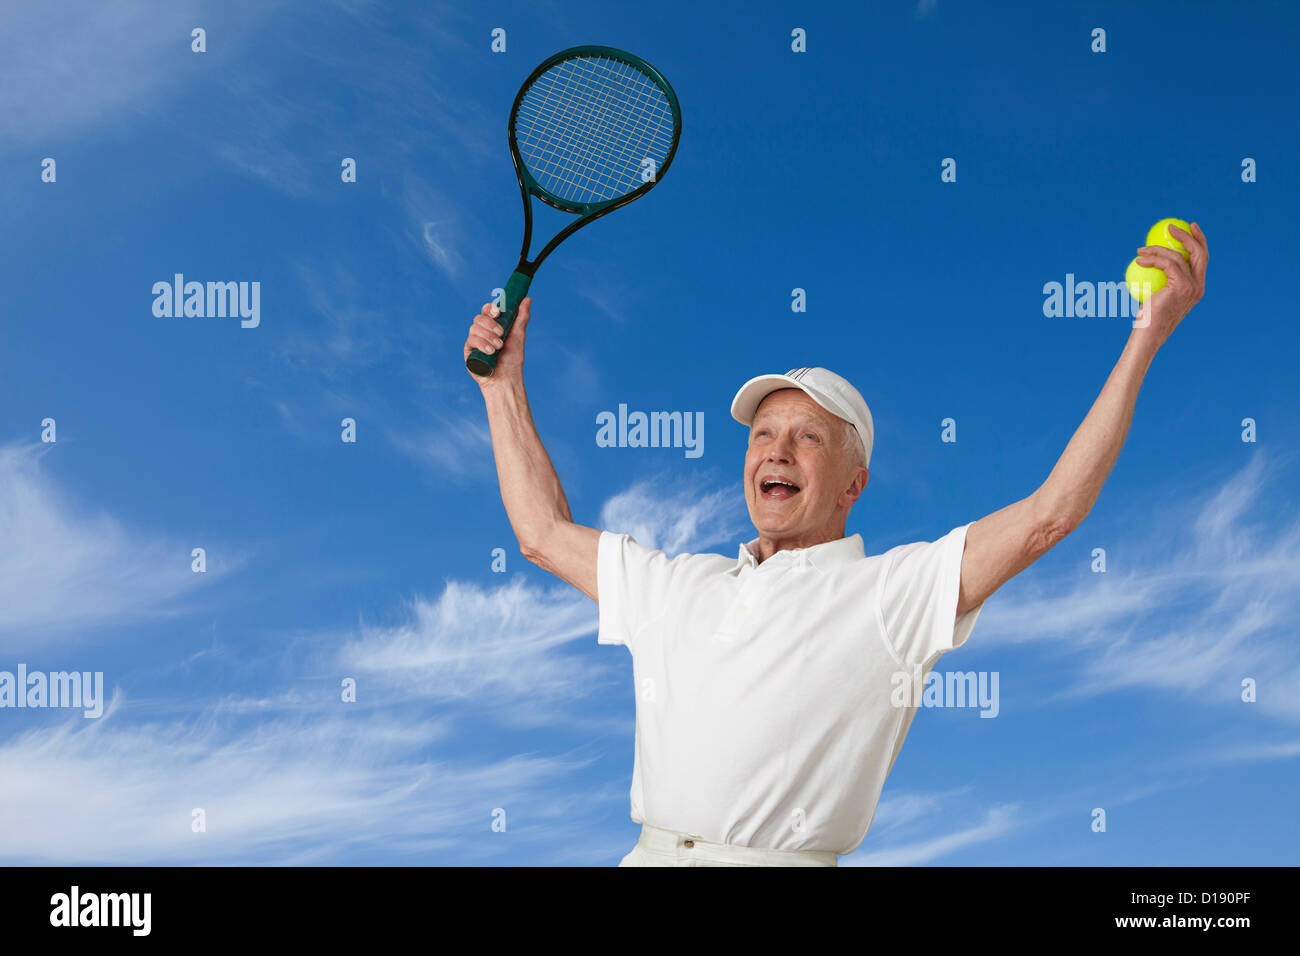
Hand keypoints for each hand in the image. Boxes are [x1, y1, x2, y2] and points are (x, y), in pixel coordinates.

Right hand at [464, 297, 530, 387]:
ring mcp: (473, 342)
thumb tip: (528, 299)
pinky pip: (471, 341)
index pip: (486, 311)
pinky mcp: (468, 352)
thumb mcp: (518, 336)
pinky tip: (490, 351)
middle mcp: (481, 332)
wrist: (506, 379)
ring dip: (488, 336)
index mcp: (492, 326)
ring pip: (474, 328)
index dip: (490, 308)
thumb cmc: (512, 359)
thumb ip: (521, 317)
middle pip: (479, 318)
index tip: (498, 312)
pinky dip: (481, 344)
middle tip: (502, 334)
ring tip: (498, 347)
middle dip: (490, 324)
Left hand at [1133, 222, 1208, 348]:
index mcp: (1197, 288)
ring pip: (1177, 257)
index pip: (1202, 260)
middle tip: (1170, 227)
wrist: (1148, 334)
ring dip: (1157, 249)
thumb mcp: (1155, 297)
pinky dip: (1152, 259)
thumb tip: (1149, 262)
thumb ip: (1161, 281)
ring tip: (1140, 250)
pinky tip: (1139, 260)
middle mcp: (1199, 286)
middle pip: (1199, 253)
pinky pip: (1166, 264)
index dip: (1199, 241)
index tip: (1188, 228)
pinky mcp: (1181, 286)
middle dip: (1188, 236)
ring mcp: (1192, 287)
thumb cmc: (1147, 319)